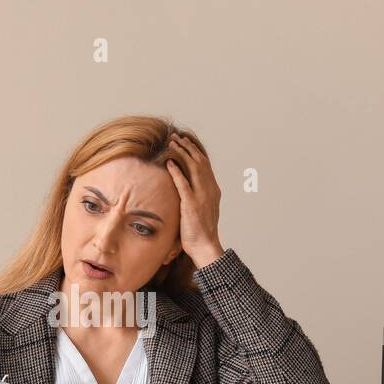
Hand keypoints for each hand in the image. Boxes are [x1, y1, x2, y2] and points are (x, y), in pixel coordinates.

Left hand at [165, 132, 224, 268]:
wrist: (206, 245)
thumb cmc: (202, 232)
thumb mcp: (203, 210)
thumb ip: (199, 197)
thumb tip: (188, 190)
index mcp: (213, 190)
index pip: (205, 165)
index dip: (195, 151)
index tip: (186, 142)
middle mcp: (210, 189)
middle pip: (200, 161)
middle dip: (188, 147)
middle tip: (176, 137)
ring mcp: (202, 196)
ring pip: (193, 167)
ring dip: (182, 153)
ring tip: (172, 143)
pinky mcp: (192, 204)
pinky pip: (183, 183)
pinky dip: (176, 171)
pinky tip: (169, 162)